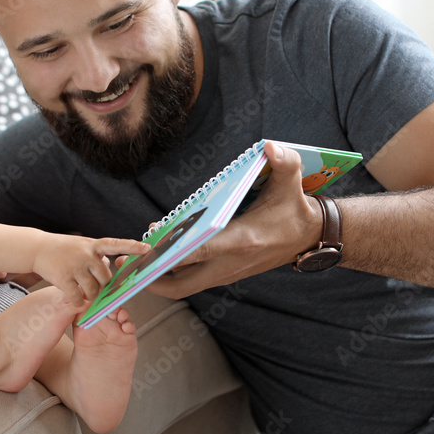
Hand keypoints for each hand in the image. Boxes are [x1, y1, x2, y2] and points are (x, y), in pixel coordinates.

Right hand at [34, 236, 149, 306]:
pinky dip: (78, 302)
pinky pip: (78, 299)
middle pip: (106, 279)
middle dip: (102, 287)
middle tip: (95, 287)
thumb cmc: (64, 249)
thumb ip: (98, 257)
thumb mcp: (83, 246)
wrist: (38, 248)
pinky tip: (74, 297)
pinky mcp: (63, 278)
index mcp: (93, 245)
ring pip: (93, 291)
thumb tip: (110, 272)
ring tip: (82, 289)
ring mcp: (75, 266)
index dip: (132, 247)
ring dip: (90, 295)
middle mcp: (86, 254)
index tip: (147, 248)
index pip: (116, 244)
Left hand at [146, 142, 323, 299]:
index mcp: (241, 241)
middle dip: (151, 277)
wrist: (309, 237)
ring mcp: (226, 272)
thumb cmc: (294, 209)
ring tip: (133, 258)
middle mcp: (230, 263)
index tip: (147, 248)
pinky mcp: (224, 273)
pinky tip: (155, 253)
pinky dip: (172, 271)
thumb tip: (270, 148)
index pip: (201, 250)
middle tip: (124, 262)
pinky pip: (191, 279)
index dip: (172, 250)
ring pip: (183, 285)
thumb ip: (284, 162)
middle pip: (182, 283)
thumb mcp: (292, 182)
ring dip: (158, 275)